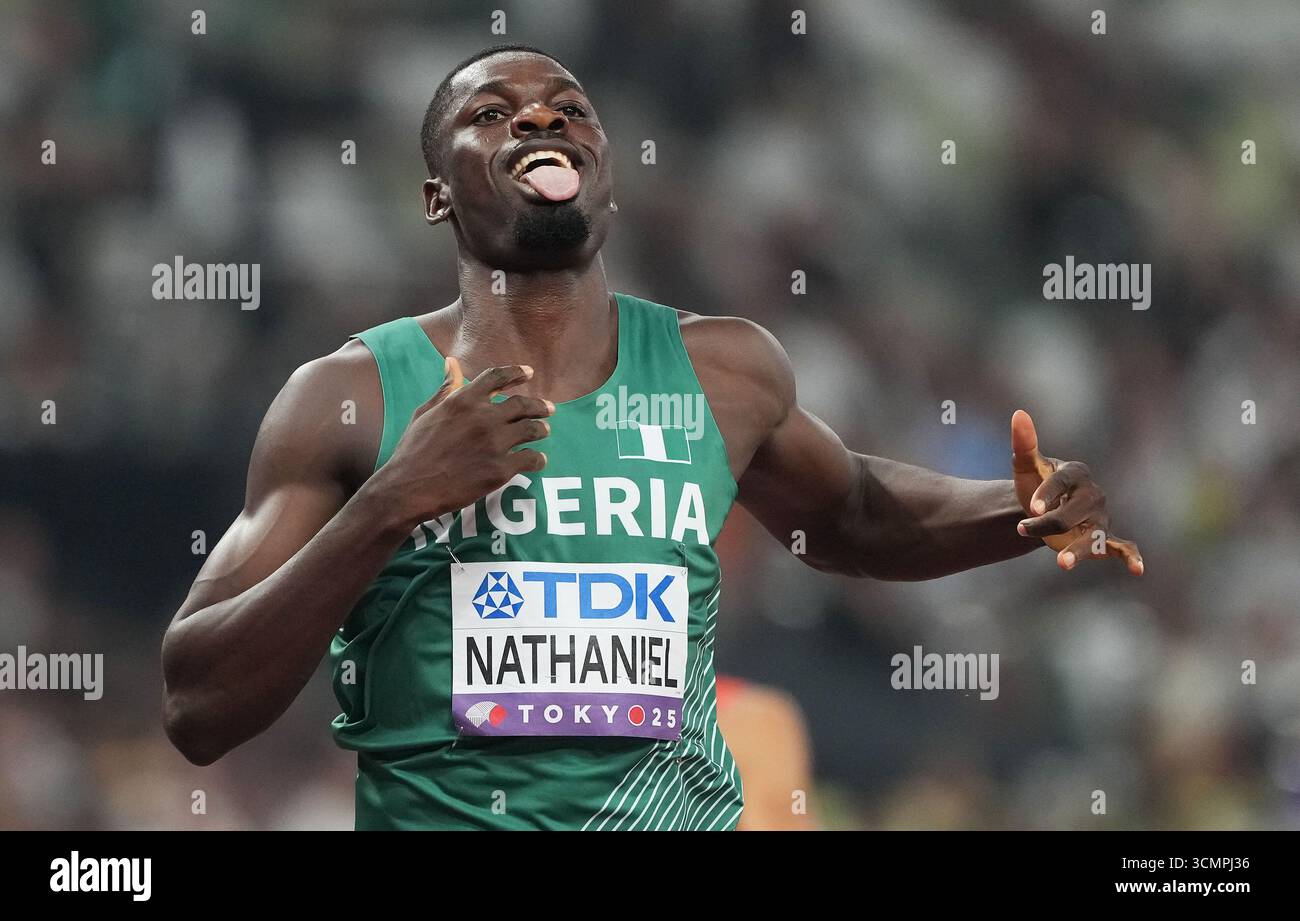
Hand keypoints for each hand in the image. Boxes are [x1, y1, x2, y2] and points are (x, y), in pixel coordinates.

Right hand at [373, 357, 552, 525]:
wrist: (409, 488)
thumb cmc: (413, 450)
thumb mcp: (426, 413)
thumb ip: (445, 389)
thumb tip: (452, 363)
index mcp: (463, 400)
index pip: (497, 377)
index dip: (516, 373)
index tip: (529, 373)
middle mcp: (483, 417)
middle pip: (523, 404)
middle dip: (539, 405)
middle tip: (549, 408)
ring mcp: (494, 443)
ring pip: (532, 430)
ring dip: (541, 429)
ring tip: (544, 431)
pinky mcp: (500, 470)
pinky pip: (531, 459)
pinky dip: (538, 459)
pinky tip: (538, 461)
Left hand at [1010, 409, 1142, 574]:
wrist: (1041, 510)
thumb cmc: (1035, 484)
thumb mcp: (1026, 466)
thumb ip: (1024, 443)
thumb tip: (1019, 414)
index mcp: (1076, 473)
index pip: (1063, 483)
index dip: (1048, 494)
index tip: (1033, 507)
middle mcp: (1093, 495)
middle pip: (1071, 515)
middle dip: (1046, 524)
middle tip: (1022, 528)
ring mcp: (1101, 517)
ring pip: (1093, 536)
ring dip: (1078, 550)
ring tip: (1061, 562)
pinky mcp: (1104, 539)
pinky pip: (1123, 547)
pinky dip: (1132, 557)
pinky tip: (1137, 570)